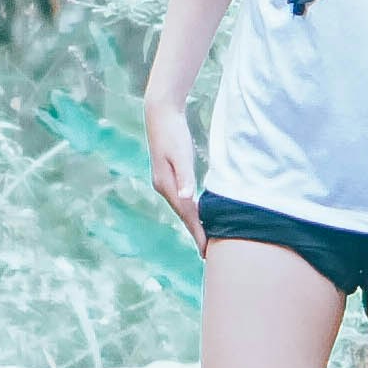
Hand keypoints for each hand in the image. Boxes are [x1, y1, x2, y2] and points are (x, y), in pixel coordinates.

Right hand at [143, 99, 202, 244]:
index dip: (197, 232)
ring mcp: (164, 181)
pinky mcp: (168, 175)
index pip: (186, 215)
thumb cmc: (173, 132)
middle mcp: (163, 187)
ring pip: (182, 208)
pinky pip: (181, 198)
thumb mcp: (181, 154)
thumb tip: (187, 199)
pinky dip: (190, 209)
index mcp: (167, 185)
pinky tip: (197, 212)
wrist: (160, 114)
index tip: (206, 250)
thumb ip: (185, 176)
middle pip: (183, 215)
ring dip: (193, 222)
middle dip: (195, 232)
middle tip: (207, 253)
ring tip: (204, 237)